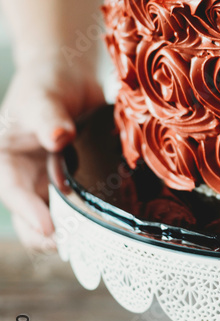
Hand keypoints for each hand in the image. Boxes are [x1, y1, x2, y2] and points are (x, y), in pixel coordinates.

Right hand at [0, 63, 104, 250]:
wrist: (70, 75)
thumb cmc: (46, 83)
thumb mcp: (43, 97)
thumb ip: (49, 117)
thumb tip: (58, 137)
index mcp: (6, 160)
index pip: (14, 193)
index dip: (30, 214)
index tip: (50, 230)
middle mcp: (25, 177)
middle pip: (32, 217)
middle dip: (50, 235)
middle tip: (75, 246)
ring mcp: (49, 181)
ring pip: (57, 216)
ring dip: (72, 230)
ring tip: (94, 242)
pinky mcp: (73, 181)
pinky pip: (80, 204)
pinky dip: (90, 215)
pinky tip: (110, 223)